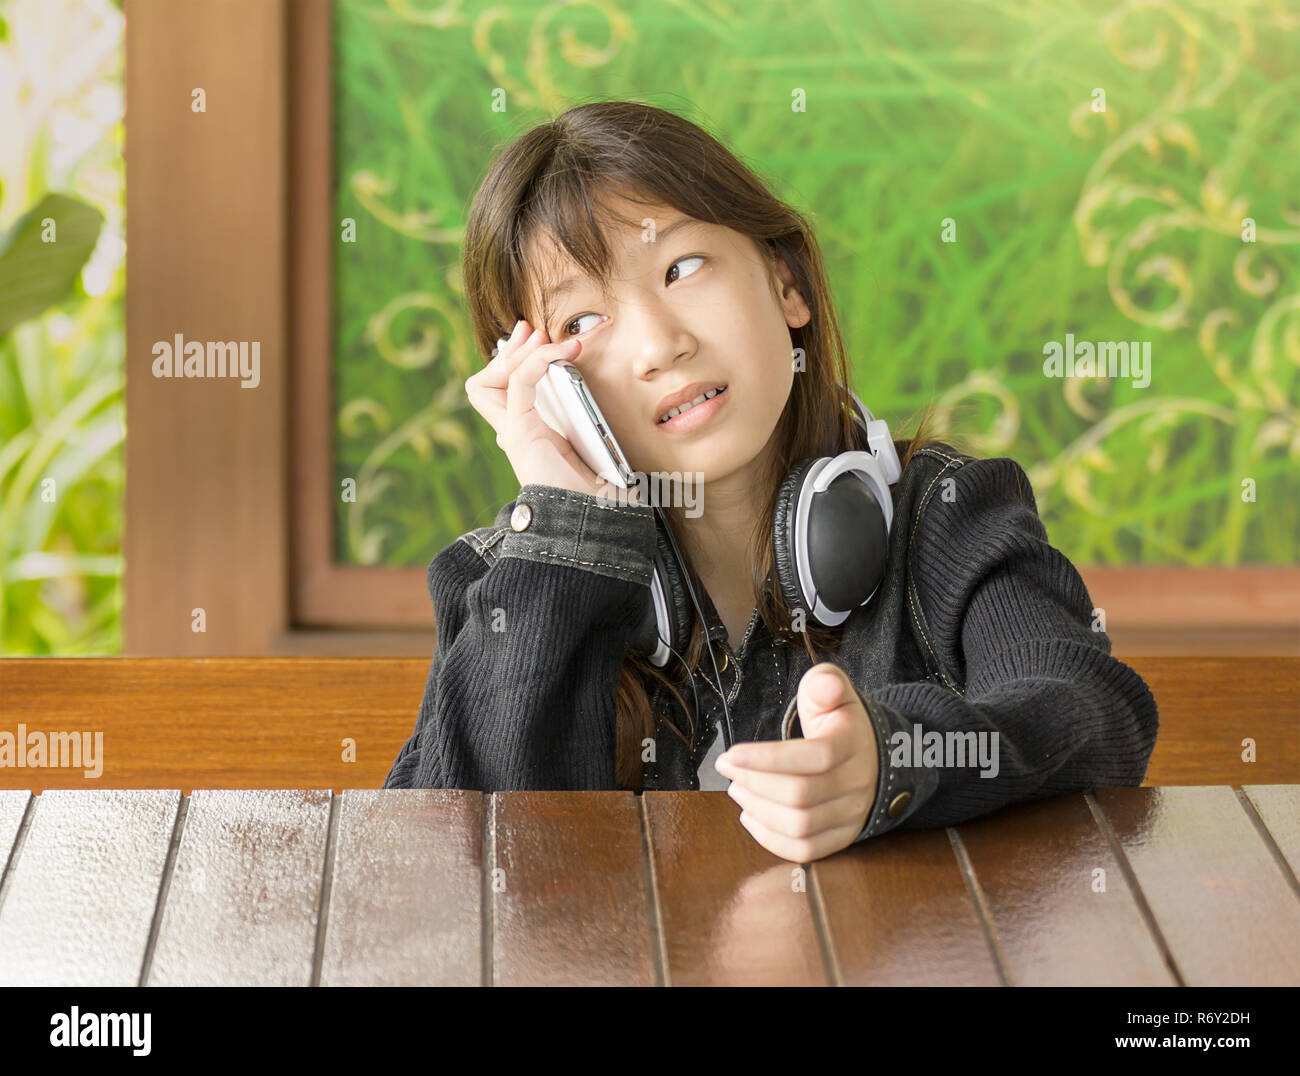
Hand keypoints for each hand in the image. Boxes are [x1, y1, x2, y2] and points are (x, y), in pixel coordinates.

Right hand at [464, 318, 623, 498]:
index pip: (501, 392)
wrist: (596, 521)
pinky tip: (561, 351)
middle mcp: (514, 434)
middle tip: (532, 332)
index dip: (514, 361)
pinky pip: (517, 384)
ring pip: (486, 383)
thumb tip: (594, 395)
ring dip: (517, 355)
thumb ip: (584, 420)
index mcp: (529, 436)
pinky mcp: (520, 434)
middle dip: (507, 353)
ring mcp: (514, 434)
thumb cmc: (600, 492)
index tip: (536, 337)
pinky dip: (536, 360)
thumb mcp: (591, 445)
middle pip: (484, 385)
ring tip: (544, 341)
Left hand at [714, 662, 878, 861]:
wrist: (873, 757)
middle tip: (727, 768)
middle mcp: (857, 783)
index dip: (768, 758)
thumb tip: (826, 684)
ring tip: (737, 789)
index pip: (814, 756)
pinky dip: (771, 839)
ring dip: (759, 810)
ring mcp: (853, 814)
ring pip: (801, 826)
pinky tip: (750, 817)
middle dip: (754, 782)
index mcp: (853, 743)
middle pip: (801, 795)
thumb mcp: (834, 692)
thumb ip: (825, 683)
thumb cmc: (840, 722)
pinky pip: (806, 850)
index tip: (730, 754)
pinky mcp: (843, 837)